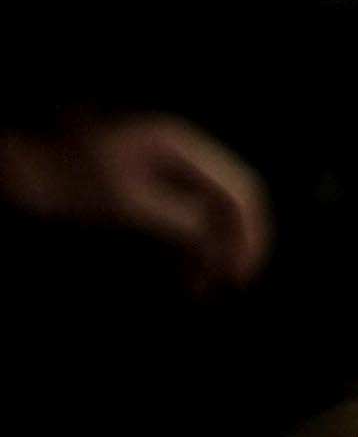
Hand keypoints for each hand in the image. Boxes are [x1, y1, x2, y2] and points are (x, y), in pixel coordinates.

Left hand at [0, 114, 271, 295]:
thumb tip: (214, 239)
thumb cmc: (68, 178)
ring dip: (212, 254)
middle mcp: (183, 155)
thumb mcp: (125, 200)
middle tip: (233, 284)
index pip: (238, 190)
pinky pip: (189, 224)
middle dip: (237, 245)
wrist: (28, 171)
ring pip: (212, 219)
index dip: (249, 233)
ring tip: (202, 290)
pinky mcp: (155, 192)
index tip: (240, 271)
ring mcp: (170, 172)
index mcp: (181, 146)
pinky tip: (187, 279)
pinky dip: (191, 251)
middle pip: (232, 203)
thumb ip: (178, 217)